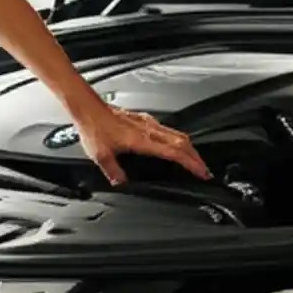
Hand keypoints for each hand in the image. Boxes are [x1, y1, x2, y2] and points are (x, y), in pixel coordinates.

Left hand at [74, 106, 211, 185]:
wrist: (89, 108)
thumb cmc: (94, 127)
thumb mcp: (101, 156)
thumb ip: (114, 172)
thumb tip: (122, 183)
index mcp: (142, 140)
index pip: (174, 152)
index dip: (191, 163)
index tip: (201, 172)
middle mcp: (149, 130)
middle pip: (183, 142)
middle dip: (196, 157)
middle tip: (204, 170)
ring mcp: (148, 123)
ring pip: (177, 134)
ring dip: (189, 148)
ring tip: (194, 160)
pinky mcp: (143, 119)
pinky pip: (168, 129)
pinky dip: (177, 140)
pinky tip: (173, 145)